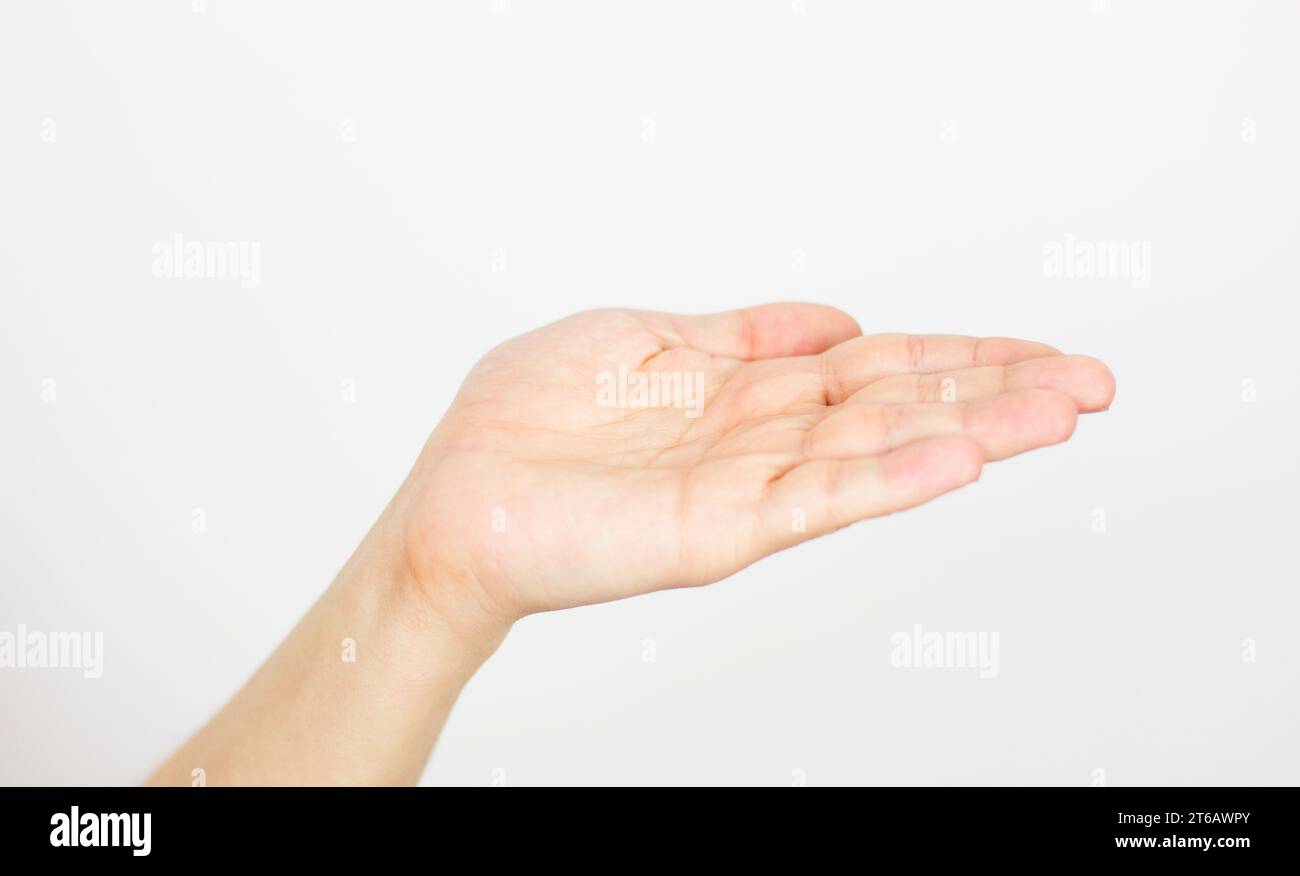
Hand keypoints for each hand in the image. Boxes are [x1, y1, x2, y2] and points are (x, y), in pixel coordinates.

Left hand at [398, 303, 1113, 628]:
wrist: (459, 497)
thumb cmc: (530, 420)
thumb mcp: (645, 338)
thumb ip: (745, 334)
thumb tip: (838, 319)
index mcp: (749, 392)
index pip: (876, 368)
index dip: (958, 355)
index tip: (1038, 349)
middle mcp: (763, 441)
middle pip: (898, 408)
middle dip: (996, 391)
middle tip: (1094, 381)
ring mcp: (748, 488)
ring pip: (879, 453)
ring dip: (972, 430)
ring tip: (1060, 409)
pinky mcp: (719, 531)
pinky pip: (818, 500)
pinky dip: (890, 477)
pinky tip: (958, 455)